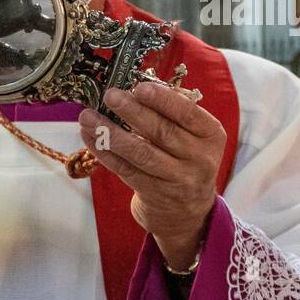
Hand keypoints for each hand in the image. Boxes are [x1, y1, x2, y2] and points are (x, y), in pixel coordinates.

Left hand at [78, 82, 225, 268]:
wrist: (189, 213)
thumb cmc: (185, 161)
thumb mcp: (193, 138)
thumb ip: (173, 115)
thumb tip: (133, 89)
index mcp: (211, 136)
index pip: (187, 113)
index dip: (162, 99)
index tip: (138, 87)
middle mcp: (199, 159)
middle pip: (162, 132)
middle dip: (132, 112)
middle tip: (110, 95)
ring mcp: (178, 180)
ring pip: (140, 153)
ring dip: (111, 133)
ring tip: (88, 116)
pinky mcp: (155, 194)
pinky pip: (126, 170)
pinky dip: (105, 153)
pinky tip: (90, 138)